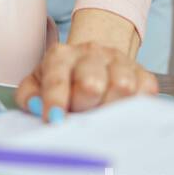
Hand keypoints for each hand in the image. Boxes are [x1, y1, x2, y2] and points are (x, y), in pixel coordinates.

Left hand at [14, 40, 157, 121]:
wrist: (93, 59)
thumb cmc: (62, 78)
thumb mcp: (36, 84)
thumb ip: (29, 97)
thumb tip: (37, 108)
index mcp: (61, 55)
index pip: (57, 79)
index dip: (55, 102)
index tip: (55, 121)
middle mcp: (91, 53)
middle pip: (92, 83)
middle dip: (84, 108)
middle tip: (80, 115)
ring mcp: (120, 62)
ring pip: (121, 88)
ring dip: (109, 109)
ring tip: (99, 113)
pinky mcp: (143, 74)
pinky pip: (144, 94)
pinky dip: (133, 108)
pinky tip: (120, 109)